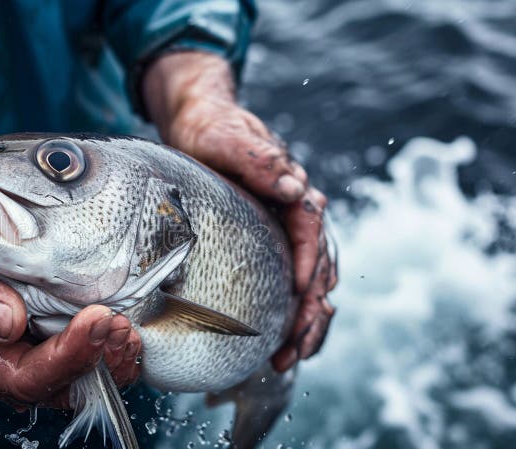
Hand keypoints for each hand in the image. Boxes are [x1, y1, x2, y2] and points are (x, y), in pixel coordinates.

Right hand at [0, 177, 141, 409]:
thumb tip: (6, 322)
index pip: (28, 378)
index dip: (66, 355)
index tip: (95, 318)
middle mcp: (16, 377)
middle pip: (64, 388)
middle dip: (97, 357)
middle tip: (118, 322)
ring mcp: (48, 372)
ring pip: (89, 385)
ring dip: (113, 358)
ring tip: (125, 326)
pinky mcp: (72, 361)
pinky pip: (103, 373)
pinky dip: (120, 356)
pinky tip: (128, 333)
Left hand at [143, 52, 337, 371]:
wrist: (199, 125)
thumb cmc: (212, 129)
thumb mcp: (227, 137)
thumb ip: (258, 158)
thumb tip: (294, 186)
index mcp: (291, 191)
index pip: (311, 231)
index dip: (310, 262)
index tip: (302, 292)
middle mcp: (294, 215)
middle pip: (316, 267)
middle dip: (309, 311)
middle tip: (294, 350)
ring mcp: (282, 233)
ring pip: (307, 284)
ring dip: (303, 323)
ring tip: (288, 360)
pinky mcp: (266, 246)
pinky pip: (285, 285)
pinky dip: (288, 315)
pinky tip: (281, 344)